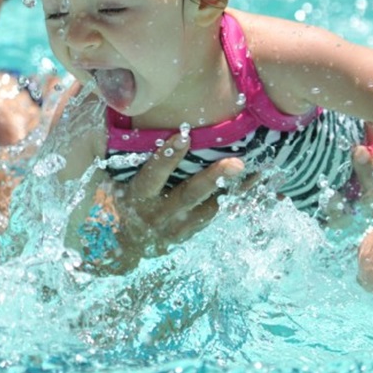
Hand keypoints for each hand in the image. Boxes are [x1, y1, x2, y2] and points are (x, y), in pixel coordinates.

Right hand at [111, 132, 246, 262]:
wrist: (123, 246)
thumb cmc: (120, 203)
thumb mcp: (116, 184)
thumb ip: (127, 161)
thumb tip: (135, 126)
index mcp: (138, 197)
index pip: (153, 175)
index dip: (167, 156)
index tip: (184, 135)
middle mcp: (159, 214)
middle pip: (189, 194)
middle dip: (213, 177)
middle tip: (237, 164)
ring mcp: (176, 227)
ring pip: (208, 208)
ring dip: (233, 190)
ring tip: (256, 173)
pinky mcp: (189, 233)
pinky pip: (212, 216)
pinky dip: (231, 201)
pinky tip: (250, 186)